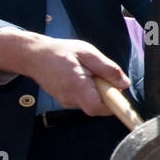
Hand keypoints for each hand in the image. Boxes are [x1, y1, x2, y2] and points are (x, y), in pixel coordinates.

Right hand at [0, 32, 127, 115]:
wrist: (34, 56)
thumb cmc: (60, 52)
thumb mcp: (88, 53)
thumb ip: (107, 69)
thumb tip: (124, 84)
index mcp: (76, 86)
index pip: (99, 108)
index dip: (113, 105)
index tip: (119, 96)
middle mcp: (70, 98)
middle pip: (98, 107)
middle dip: (106, 94)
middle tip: (101, 76)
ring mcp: (67, 102)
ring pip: (92, 103)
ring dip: (97, 91)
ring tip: (87, 73)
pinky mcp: (66, 101)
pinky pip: (84, 100)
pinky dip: (89, 91)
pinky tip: (81, 77)